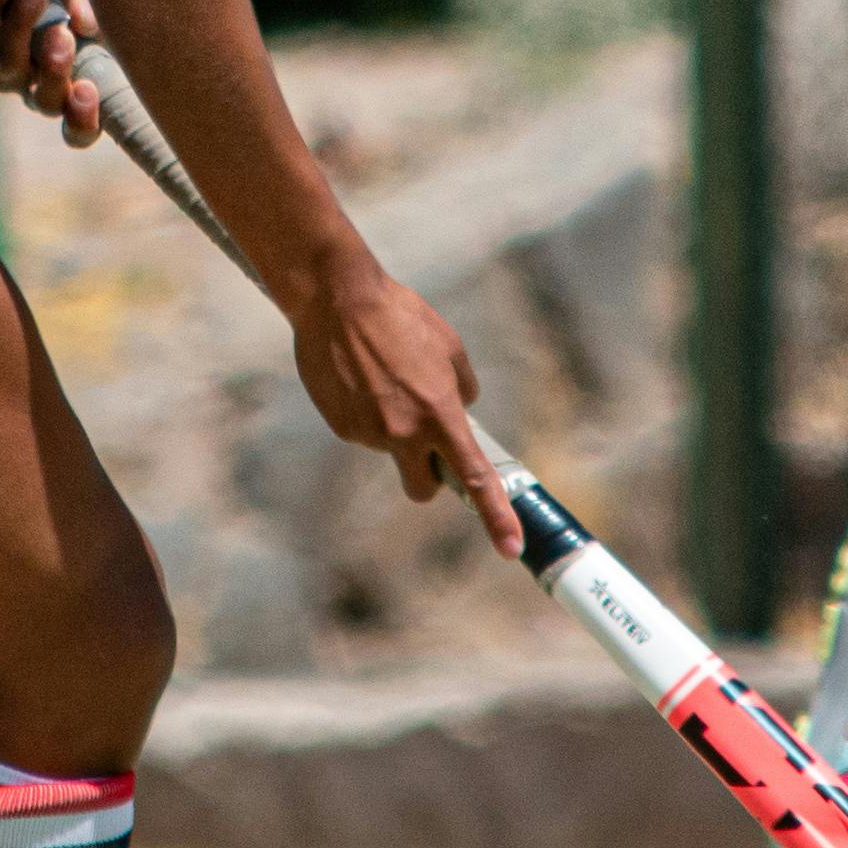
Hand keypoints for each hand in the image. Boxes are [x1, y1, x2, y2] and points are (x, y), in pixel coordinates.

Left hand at [0, 0, 105, 147]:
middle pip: (44, 101)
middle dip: (53, 71)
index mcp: (77, 88)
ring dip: (19, 28)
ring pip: (7, 64)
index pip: (81, 128)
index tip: (87, 90)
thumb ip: (88, 3)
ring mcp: (6, 74)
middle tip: (61, 34)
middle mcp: (39, 91)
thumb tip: (85, 24)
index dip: (83, 119)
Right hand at [290, 259, 515, 557]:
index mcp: (440, 414)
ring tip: (383, 378)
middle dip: (429, 477)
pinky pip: (363, 432)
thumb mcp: (448, 347)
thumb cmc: (400, 316)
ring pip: (390, 451)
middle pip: (423, 488)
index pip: (474, 478)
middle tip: (427, 447)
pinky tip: (360, 380)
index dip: (495, 516)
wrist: (337, 300)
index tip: (510, 547)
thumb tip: (464, 407)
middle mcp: (404, 432)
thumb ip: (462, 387)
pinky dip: (365, 414)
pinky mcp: (341, 426)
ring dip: (392, 429)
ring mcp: (368, 433)